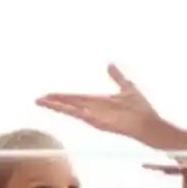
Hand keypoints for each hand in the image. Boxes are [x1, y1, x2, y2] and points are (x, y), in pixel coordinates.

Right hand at [36, 65, 162, 141]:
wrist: (148, 123)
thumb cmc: (141, 109)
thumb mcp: (127, 86)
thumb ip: (117, 76)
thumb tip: (110, 64)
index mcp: (98, 102)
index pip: (75, 98)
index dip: (61, 96)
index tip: (49, 94)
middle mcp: (93, 109)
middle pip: (68, 104)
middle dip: (53, 101)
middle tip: (38, 99)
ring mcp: (93, 115)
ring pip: (69, 109)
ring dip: (55, 105)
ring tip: (41, 102)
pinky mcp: (96, 121)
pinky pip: (78, 114)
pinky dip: (67, 109)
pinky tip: (57, 106)